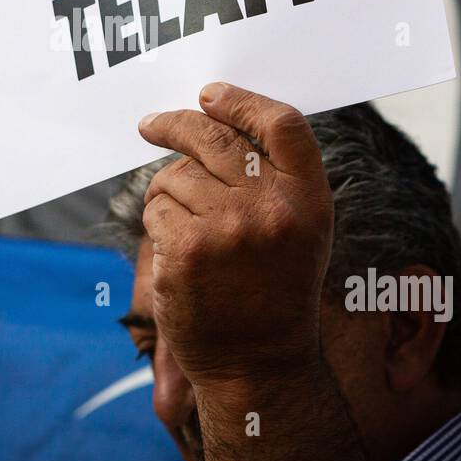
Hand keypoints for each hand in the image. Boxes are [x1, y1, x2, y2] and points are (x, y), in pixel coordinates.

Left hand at [138, 82, 332, 386]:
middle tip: (151, 123)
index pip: (282, 123)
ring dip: (168, 194)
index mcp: (309, 198)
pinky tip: (177, 253)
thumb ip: (273, 179)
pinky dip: (157, 224)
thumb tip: (216, 120)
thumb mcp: (300, 231)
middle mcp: (273, 208)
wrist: (258, 365)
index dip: (242, 101)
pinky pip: (156, 210)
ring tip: (186, 229)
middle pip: (214, 137)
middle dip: (175, 123)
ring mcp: (228, 228)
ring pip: (174, 176)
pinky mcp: (187, 250)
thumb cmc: (273, 292)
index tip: (210, 94)